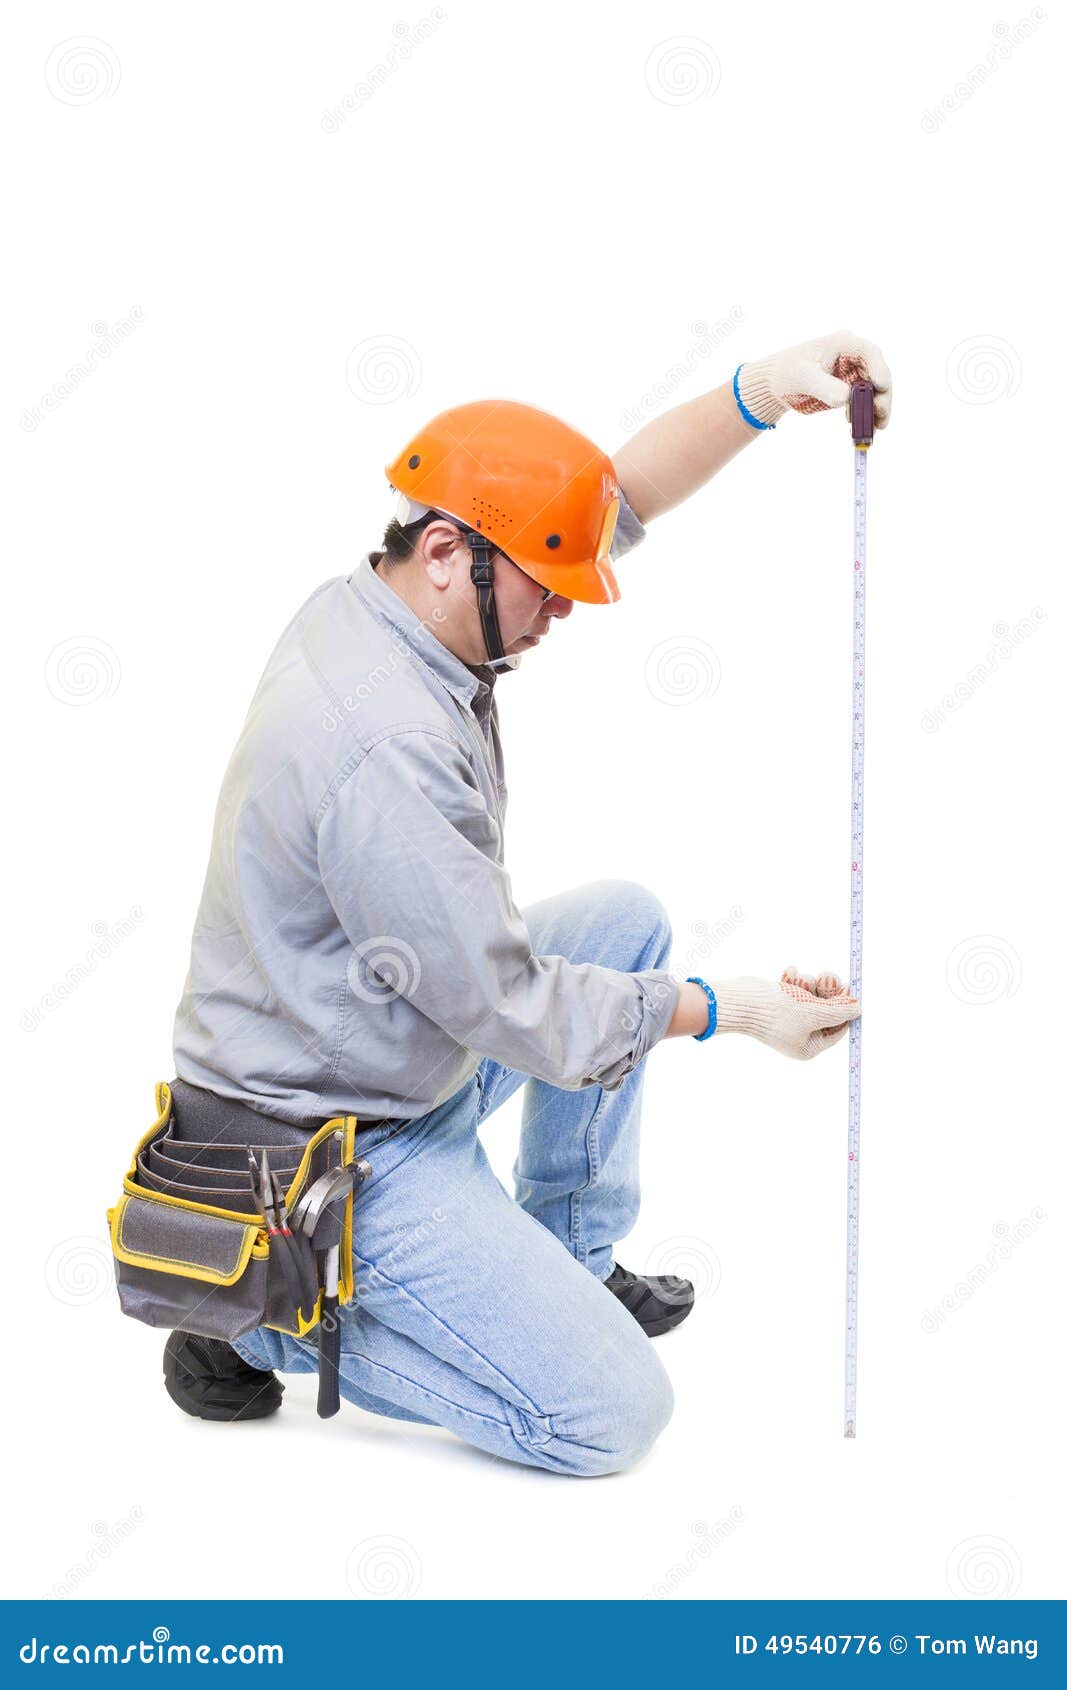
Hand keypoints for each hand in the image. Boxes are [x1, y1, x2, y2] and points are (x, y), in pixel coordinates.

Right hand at [713, 966, 859, 1059]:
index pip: (837, 1029)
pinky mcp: (777, 1004)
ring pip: (810, 997)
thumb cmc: (776, 1012)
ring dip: (807, 984)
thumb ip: (839, 1011)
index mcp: (808, 1047)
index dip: (845, 1009)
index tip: (849, 990)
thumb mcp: (814, 1013)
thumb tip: (858, 1008)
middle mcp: (798, 1035)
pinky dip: (793, 981)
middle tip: (828, 975)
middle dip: (825, 992)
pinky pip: (794, 991)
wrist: (741, 1000)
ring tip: (799, 979)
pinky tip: (789, 973)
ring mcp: (787, 1019)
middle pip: (824, 1011)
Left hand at [736, 330, 891, 430]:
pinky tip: (858, 426)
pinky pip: (864, 401)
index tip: (882, 388)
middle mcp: (852, 355)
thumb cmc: (786, 373)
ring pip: (874, 390)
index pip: (869, 353)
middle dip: (882, 397)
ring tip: (874, 429)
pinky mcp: (849, 388)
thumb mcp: (804, 378)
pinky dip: (865, 414)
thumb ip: (825, 387)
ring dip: (876, 410)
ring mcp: (853, 372)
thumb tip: (846, 398)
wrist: (776, 384)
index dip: (880, 370)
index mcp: (843, 343)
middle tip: (881, 420)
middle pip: (877, 373)